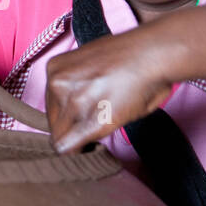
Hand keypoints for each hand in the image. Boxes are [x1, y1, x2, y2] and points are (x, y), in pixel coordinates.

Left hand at [45, 27, 174, 154]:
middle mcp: (58, 84)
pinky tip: (96, 144)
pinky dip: (81, 151)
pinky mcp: (91, 121)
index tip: (81, 119)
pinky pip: (70, 147)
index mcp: (55, 69)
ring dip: (80, 139)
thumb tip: (74, 105)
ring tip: (101, 129)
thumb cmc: (132, 56)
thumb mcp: (89, 63)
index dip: (67, 116)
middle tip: (94, 125)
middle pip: (54, 123)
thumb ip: (75, 83)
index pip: (50, 105)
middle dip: (72, 128)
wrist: (155, 54)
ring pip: (61, 137)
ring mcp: (74, 103)